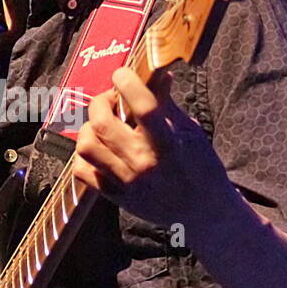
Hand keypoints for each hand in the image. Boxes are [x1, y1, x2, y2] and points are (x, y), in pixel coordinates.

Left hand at [72, 65, 230, 230]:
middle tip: (110, 99)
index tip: (123, 74)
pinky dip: (84, 155)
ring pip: (86, 146)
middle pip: (102, 124)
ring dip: (89, 127)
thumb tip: (157, 74)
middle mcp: (144, 165)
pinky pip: (83, 172)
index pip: (143, 108)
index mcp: (169, 146)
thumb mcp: (191, 133)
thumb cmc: (202, 168)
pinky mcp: (116, 197)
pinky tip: (98, 147)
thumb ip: (168, 105)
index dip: (128, 84)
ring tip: (102, 124)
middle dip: (101, 102)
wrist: (203, 212)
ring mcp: (127, 183)